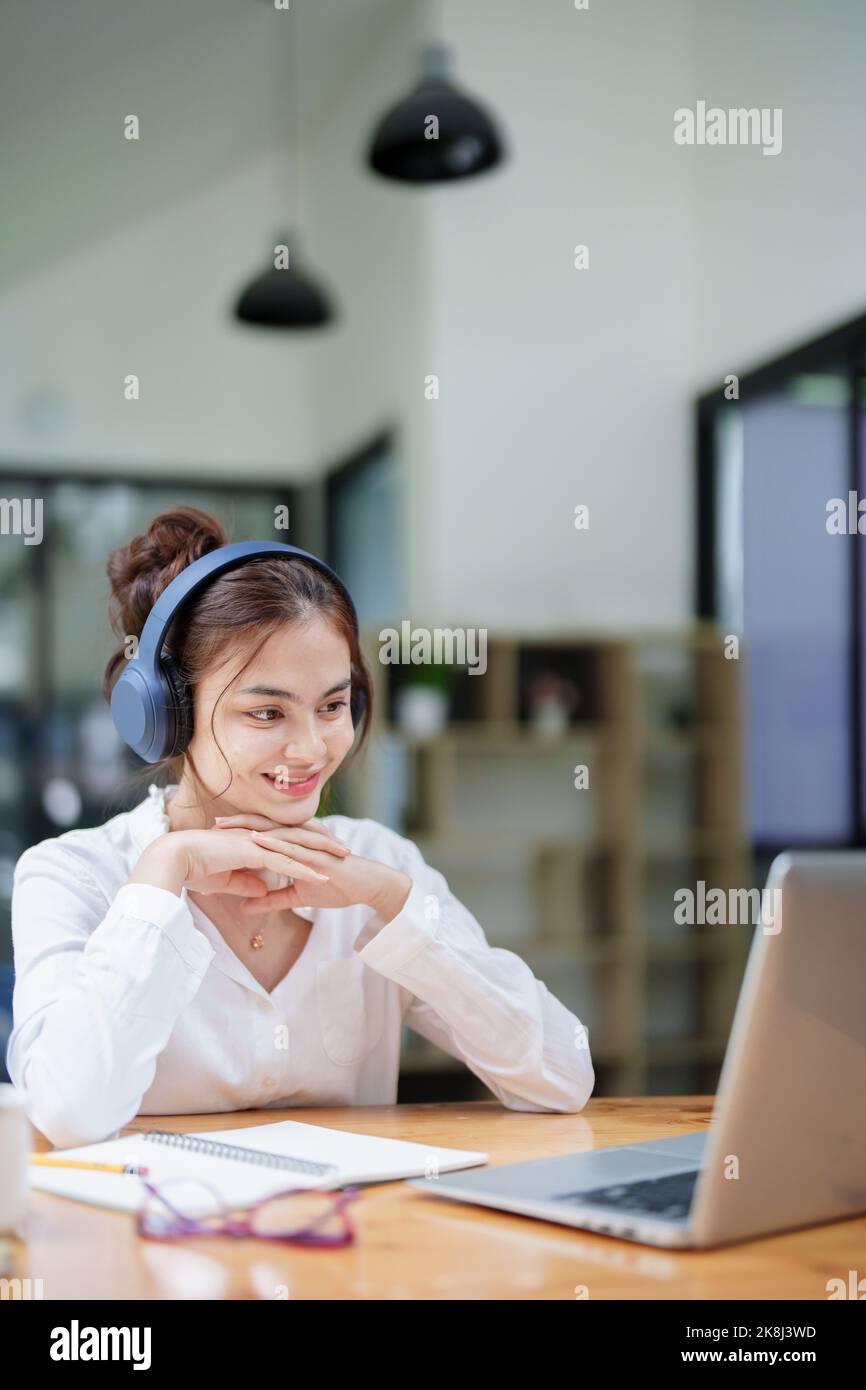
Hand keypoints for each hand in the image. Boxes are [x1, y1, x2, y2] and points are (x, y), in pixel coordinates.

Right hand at [129, 819, 348, 899]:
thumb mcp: (225, 881)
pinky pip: (284, 862)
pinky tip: (321, 877)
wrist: (173, 860)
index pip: (286, 841)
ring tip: (343, 861)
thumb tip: (263, 889)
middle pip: (297, 838)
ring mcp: (255, 842)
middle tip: (345, 850)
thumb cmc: (192, 870)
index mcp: (250, 840)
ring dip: (320, 855)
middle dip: (323, 844)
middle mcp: (256, 837)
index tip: (326, 852)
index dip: (307, 845)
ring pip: (296, 848)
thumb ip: (245, 883)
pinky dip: (304, 870)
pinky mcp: (252, 853)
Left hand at [211, 814, 410, 918]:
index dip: (240, 833)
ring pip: (276, 832)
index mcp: (295, 845)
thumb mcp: (297, 896)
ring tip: (229, 826)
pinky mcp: (320, 853)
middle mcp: (301, 839)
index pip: (263, 835)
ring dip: (251, 828)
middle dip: (239, 824)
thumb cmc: (337, 886)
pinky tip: (259, 840)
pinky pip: (295, 846)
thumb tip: (244, 908)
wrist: (368, 886)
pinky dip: (276, 842)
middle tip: (213, 823)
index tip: (213, 834)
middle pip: (265, 827)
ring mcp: (310, 844)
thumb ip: (271, 899)